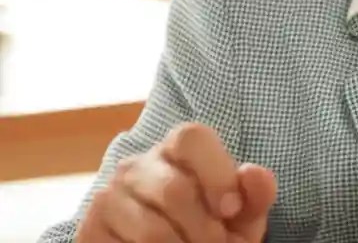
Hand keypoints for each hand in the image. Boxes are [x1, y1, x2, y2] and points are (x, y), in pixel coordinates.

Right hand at [76, 122, 276, 242]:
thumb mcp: (240, 215)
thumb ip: (255, 194)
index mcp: (177, 148)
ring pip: (151, 230)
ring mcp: (108, 198)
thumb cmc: (210, 227)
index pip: (192, 138)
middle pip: (174, 191)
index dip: (217, 175)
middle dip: (204, 230)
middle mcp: (136, 166)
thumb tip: (254, 173)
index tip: (231, 211)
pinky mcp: (89, 232)